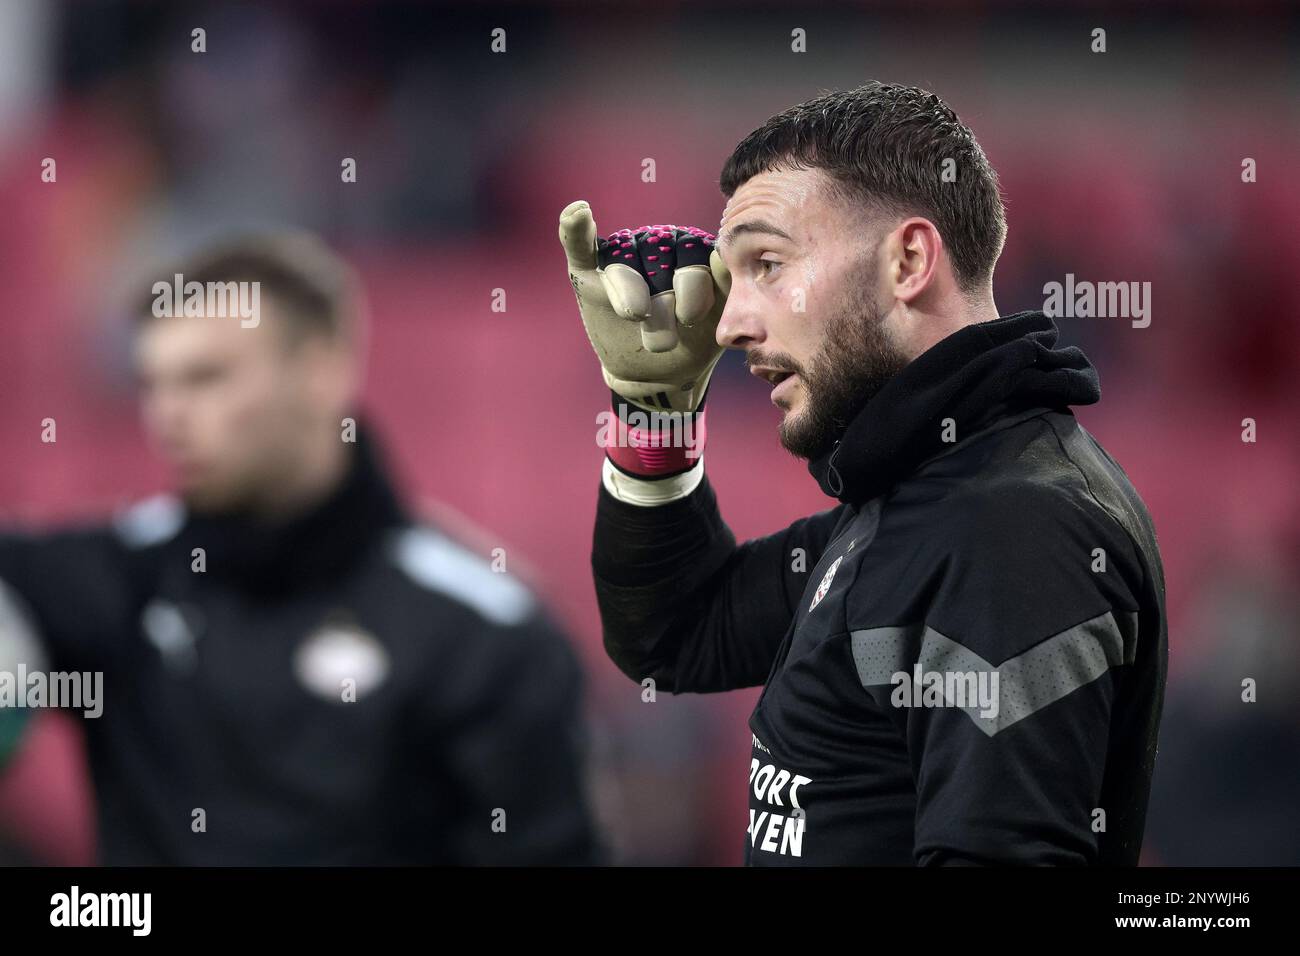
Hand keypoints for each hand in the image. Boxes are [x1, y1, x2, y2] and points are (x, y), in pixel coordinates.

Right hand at [559, 200, 729, 412]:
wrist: (660, 374)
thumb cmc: (693, 341)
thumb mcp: (718, 319)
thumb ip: (722, 282)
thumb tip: (718, 254)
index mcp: (691, 250)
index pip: (695, 258)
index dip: (692, 293)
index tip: (689, 321)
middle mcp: (655, 246)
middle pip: (660, 263)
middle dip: (664, 306)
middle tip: (664, 340)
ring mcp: (621, 259)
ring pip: (624, 270)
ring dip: (631, 299)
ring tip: (638, 323)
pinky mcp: (588, 275)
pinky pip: (578, 245)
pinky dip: (575, 230)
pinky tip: (578, 213)